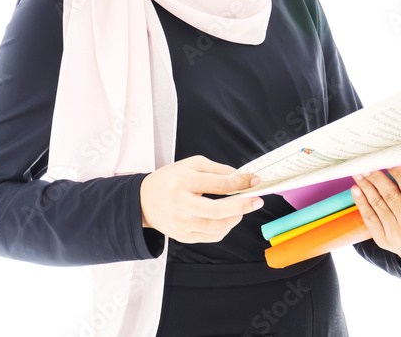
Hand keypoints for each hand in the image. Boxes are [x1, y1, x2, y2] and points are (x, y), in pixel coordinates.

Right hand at [140, 154, 263, 242]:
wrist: (144, 201)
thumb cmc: (169, 180)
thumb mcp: (191, 164)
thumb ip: (217, 169)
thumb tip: (240, 176)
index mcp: (184, 181)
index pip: (219, 184)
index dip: (241, 183)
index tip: (254, 180)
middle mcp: (182, 204)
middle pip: (219, 211)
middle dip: (243, 206)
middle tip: (257, 201)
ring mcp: (182, 224)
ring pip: (218, 228)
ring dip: (235, 218)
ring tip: (239, 209)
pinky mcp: (183, 236)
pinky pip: (212, 237)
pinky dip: (224, 228)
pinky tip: (225, 218)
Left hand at [350, 165, 400, 265]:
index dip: (400, 175)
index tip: (390, 161)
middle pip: (392, 197)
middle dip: (378, 178)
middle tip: (367, 163)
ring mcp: (396, 235)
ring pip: (379, 206)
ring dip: (366, 187)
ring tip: (358, 172)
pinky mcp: (384, 241)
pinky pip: (370, 219)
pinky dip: (362, 203)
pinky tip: (357, 189)